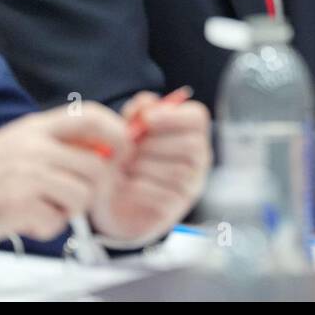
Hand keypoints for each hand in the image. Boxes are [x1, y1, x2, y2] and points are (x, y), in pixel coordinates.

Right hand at [0, 102, 127, 243]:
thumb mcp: (20, 141)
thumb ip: (59, 142)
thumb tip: (108, 146)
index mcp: (35, 127)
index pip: (90, 116)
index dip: (116, 131)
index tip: (123, 149)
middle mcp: (33, 148)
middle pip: (96, 167)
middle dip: (91, 187)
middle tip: (67, 194)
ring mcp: (25, 177)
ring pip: (82, 197)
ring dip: (68, 209)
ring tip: (41, 205)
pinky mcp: (16, 207)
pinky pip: (56, 223)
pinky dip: (44, 227)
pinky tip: (24, 218)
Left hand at [89, 92, 211, 243]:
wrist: (115, 201)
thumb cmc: (128, 156)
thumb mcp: (130, 130)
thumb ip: (137, 112)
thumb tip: (145, 105)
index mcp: (191, 133)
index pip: (197, 118)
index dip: (174, 116)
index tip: (147, 119)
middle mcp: (199, 160)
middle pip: (191, 145)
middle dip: (155, 144)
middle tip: (130, 147)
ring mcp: (190, 187)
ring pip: (176, 171)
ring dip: (143, 166)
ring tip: (124, 166)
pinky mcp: (175, 209)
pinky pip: (161, 195)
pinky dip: (138, 187)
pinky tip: (126, 184)